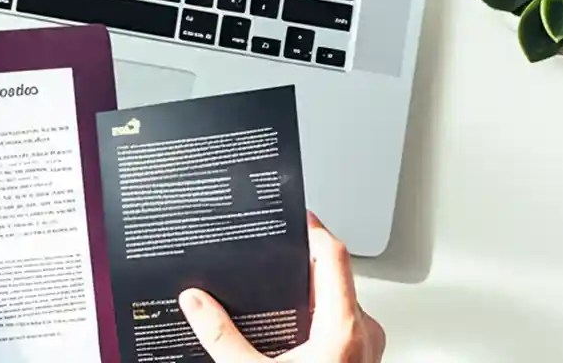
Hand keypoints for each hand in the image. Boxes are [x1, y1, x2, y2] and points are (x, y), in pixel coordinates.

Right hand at [178, 212, 384, 362]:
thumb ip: (221, 337)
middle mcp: (363, 335)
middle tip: (273, 254)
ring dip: (308, 295)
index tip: (293, 214)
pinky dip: (315, 320)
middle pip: (334, 277)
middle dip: (300, 265)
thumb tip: (196, 303)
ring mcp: (367, 350)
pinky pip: (341, 327)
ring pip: (339, 303)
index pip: (333, 255)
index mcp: (343, 328)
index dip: (312, 228)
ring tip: (276, 293)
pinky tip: (289, 331)